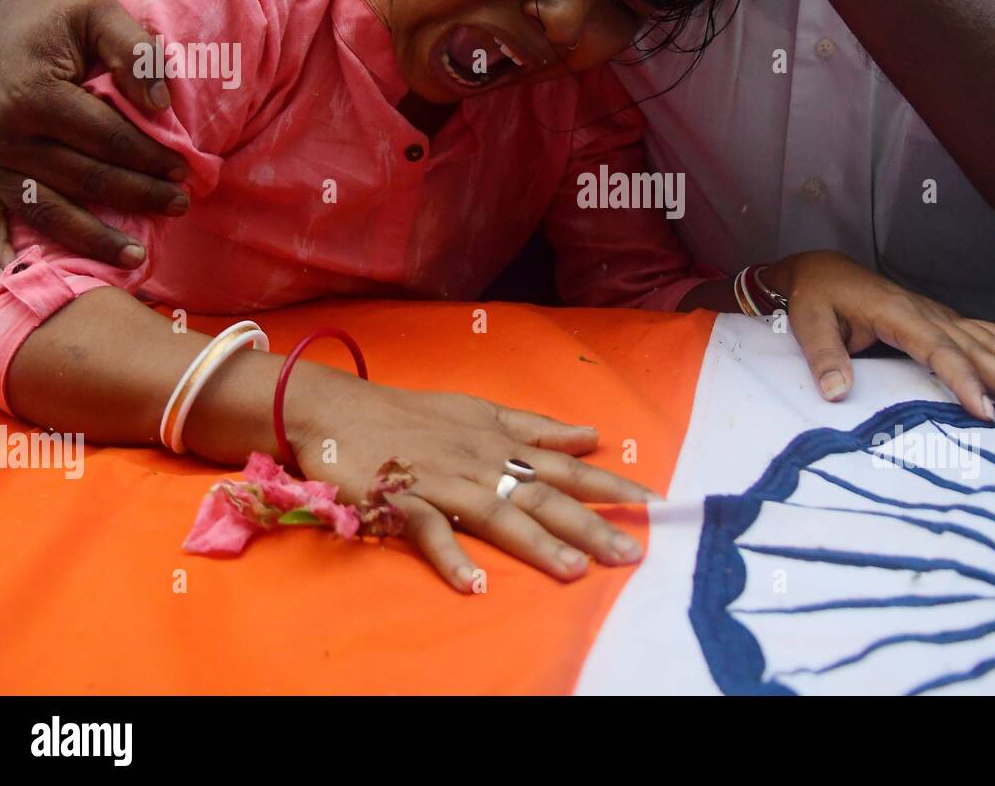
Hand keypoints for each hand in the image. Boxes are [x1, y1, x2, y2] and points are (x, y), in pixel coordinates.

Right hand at [0, 0, 187, 274]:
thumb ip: (134, 51)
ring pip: (45, 210)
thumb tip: (160, 105)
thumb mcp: (100, 12)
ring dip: (93, 239)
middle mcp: (2, 131)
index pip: (107, 139)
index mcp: (34, 93)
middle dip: (138, 197)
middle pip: (84, 178)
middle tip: (181, 205)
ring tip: (138, 257)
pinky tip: (17, 278)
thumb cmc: (58, 19)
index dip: (151, 158)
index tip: (187, 171)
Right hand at [296, 383, 654, 590]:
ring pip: (499, 515)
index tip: (655, 503)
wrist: (339, 410)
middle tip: (633, 554)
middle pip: (544, 496)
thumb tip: (592, 434)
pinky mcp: (402, 502)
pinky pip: (430, 532)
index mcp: (502, 442)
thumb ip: (537, 427)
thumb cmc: (415, 414)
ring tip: (576, 571)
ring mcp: (444, 483)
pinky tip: (475, 584)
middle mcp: (482, 463)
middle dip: (590, 525)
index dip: (610, 484)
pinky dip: (451, 557)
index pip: (567, 466)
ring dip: (537, 543)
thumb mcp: (482, 411)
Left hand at [766, 251, 994, 421]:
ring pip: (989, 341)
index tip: (987, 412)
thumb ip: (824, 356)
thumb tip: (835, 392)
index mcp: (898, 314)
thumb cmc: (815, 297)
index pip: (940, 351)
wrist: (820, 270)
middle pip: (977, 348)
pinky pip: (986, 334)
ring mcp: (938, 314)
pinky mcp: (941, 319)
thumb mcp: (808, 323)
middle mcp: (926, 312)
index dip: (965, 380)